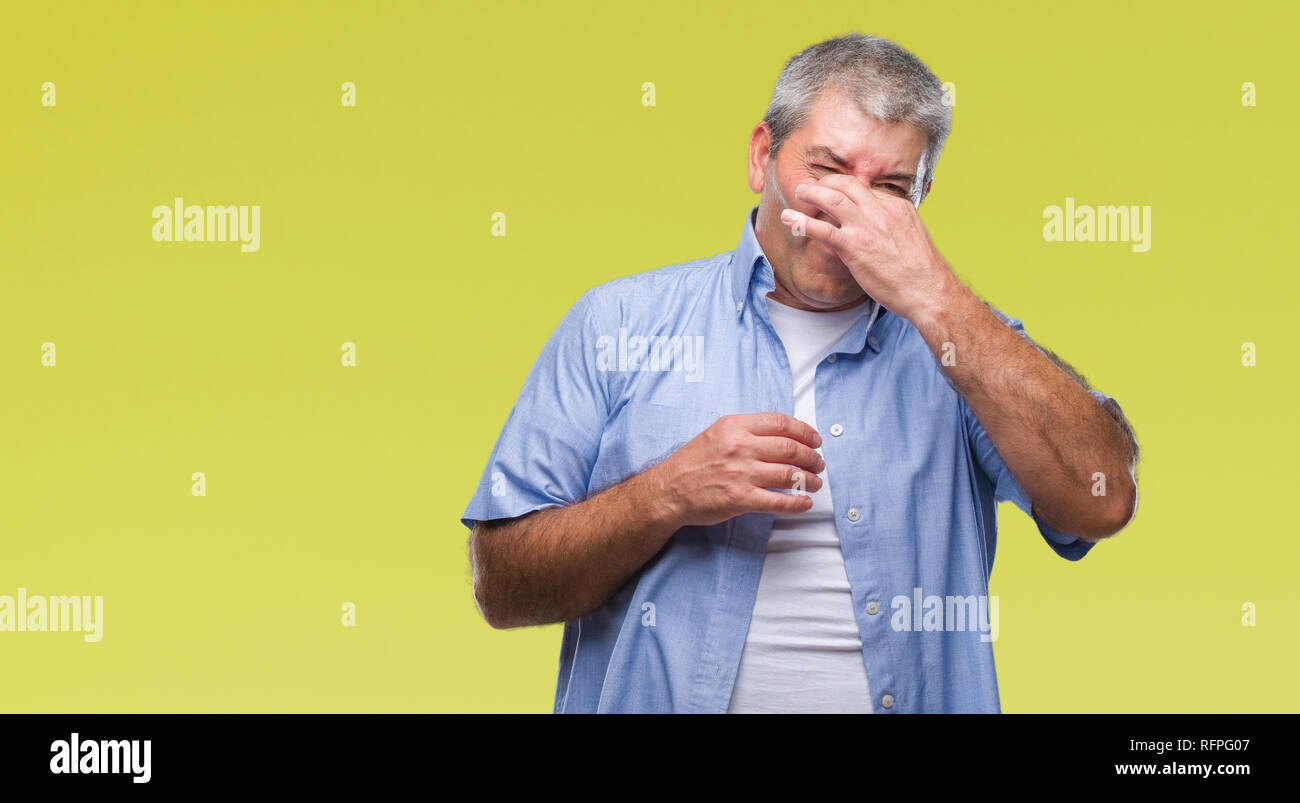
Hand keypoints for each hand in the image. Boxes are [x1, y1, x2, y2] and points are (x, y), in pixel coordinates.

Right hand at [648, 413, 824, 527]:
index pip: (780, 423)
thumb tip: (781, 436)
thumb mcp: (716, 433)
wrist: (668, 490)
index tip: (814, 440)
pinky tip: (804, 503)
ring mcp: (740, 473)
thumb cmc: (692, 463)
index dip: (804, 431)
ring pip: (788, 474)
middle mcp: (739, 447)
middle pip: (790, 448)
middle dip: (811, 457)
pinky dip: (796, 503)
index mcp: (734, 426)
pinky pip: (778, 501)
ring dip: (809, 479)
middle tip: (818, 463)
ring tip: (815, 482)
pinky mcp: (740, 499)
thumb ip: (746, 431)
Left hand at [778, 173, 956, 322]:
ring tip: (800, 192)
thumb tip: (876, 231)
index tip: (837, 193)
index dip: (849, 190)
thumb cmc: (922, 272)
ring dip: (812, 193)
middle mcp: (881, 210)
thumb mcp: (911, 237)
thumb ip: (891, 227)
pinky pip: (822, 229)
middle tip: (814, 186)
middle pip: (848, 185)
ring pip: (833, 199)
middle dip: (828, 182)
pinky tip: (788, 219)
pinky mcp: (854, 246)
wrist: (928, 290)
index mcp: (897, 206)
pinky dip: (802, 222)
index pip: (868, 190)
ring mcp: (866, 227)